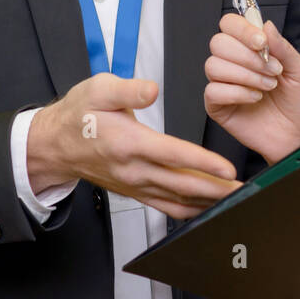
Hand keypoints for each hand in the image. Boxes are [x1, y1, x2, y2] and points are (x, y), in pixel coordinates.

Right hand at [26, 72, 241, 220]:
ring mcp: (136, 185)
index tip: (227, 168)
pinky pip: (168, 206)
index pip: (173, 155)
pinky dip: (191, 210)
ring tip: (236, 199)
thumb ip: (127, 89)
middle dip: (217, 189)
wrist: (55, 145)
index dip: (202, 163)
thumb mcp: (97, 89)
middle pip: (182, 184)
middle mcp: (134, 169)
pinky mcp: (137, 191)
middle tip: (244, 189)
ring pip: (178, 199)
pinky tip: (209, 208)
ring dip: (208, 202)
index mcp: (129, 142)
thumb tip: (151, 89)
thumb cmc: (78, 116)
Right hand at [204, 14, 299, 163]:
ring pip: (213, 66)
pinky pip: (213, 91)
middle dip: (247, 56)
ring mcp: (224, 85)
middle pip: (218, 42)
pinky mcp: (218, 107)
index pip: (230, 25)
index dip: (243, 29)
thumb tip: (266, 25)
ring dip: (245, 75)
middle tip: (271, 69)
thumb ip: (282, 47)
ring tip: (268, 86)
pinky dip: (237, 93)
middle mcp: (234, 63)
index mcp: (251, 49)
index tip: (261, 43)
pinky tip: (255, 98)